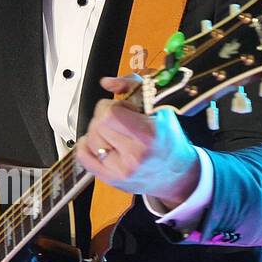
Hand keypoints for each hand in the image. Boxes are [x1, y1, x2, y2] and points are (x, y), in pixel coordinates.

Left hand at [75, 75, 200, 208]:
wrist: (177, 175)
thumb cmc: (169, 141)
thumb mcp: (161, 108)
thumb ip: (133, 87)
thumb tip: (107, 82)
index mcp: (148, 136)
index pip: (110, 114)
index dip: (113, 106)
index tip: (123, 109)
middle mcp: (133, 156)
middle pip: (98, 125)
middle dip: (105, 117)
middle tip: (120, 121)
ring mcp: (119, 170)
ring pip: (89, 139)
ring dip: (98, 131)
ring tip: (115, 133)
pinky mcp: (110, 179)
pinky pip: (83, 157)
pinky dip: (87, 146)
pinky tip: (100, 143)